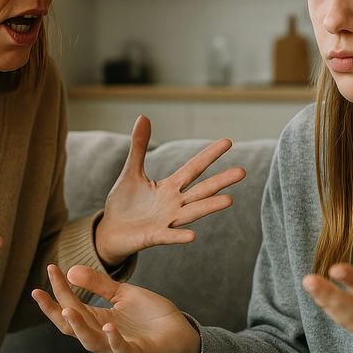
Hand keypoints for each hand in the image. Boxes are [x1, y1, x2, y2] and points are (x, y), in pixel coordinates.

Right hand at [32, 264, 201, 352]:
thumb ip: (99, 284)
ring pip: (90, 342)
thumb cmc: (150, 314)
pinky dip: (114, 340)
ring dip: (78, 327)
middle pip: (70, 326)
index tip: (50, 268)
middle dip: (54, 311)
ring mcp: (118, 346)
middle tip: (39, 293)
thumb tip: (71, 270)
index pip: (70, 305)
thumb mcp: (123, 293)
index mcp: (97, 319)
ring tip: (66, 310)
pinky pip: (121, 350)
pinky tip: (108, 325)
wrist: (179, 331)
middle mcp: (102, 334)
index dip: (58, 289)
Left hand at [95, 115, 245, 265]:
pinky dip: (179, 236)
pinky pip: (168, 236)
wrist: (110, 231)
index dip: (209, 154)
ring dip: (209, 206)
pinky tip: (192, 235)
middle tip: (242, 171)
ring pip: (191, 212)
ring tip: (229, 199)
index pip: (194, 168)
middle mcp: (174, 204)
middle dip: (220, 181)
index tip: (228, 141)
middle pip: (201, 190)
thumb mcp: (131, 172)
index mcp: (170, 187)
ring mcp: (166, 221)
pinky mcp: (153, 236)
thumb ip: (139, 147)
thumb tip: (143, 116)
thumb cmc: (124, 203)